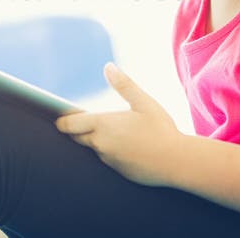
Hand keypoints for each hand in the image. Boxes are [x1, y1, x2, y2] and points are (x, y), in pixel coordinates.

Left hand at [54, 62, 184, 186]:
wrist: (178, 162)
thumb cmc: (161, 130)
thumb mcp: (143, 102)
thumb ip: (123, 84)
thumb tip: (108, 67)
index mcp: (102, 125)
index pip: (67, 125)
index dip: (62, 119)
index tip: (61, 114)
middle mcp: (100, 144)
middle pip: (77, 136)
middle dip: (79, 128)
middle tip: (88, 118)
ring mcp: (108, 160)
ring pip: (93, 147)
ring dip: (97, 139)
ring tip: (114, 130)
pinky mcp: (117, 171)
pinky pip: (107, 158)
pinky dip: (111, 150)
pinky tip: (127, 144)